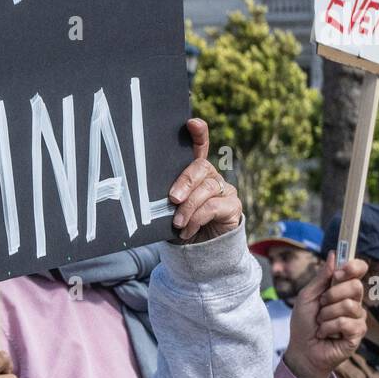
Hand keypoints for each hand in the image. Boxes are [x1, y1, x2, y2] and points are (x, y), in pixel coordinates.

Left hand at [168, 118, 242, 242]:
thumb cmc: (177, 227)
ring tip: (177, 223)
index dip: (198, 133)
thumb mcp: (166, 211)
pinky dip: (197, 218)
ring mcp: (224, 190)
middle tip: (172, 198)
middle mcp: (210, 176)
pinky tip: (187, 230)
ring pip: (207, 188)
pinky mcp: (232, 206)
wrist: (196, 254)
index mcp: (193, 173)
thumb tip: (146, 191)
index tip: (191, 123)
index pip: (198, 147)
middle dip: (185, 181)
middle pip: (201, 167)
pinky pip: (214, 206)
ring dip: (189, 207)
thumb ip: (162, 197)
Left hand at [281, 252, 368, 377]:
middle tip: (321, 305)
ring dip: (326, 315)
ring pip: (348, 305)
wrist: (302, 349)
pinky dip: (329, 328)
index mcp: (341, 289)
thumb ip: (321, 277)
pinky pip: (347, 322)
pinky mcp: (357, 333)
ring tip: (320, 323)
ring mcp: (357, 317)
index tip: (339, 273)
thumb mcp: (307, 296)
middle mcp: (353, 301)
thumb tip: (334, 255)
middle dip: (332, 295)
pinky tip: (325, 334)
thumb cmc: (303, 323)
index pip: (358, 271)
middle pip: (355, 286)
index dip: (353, 267)